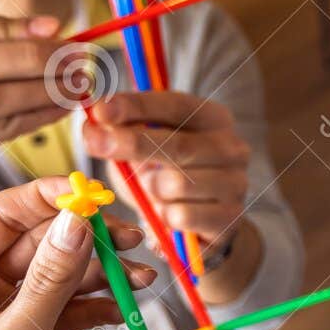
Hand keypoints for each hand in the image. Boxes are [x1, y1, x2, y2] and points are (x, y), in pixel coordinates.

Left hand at [0, 178, 152, 329]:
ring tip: (144, 273)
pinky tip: (128, 303)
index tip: (97, 194)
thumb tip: (78, 220)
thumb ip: (51, 278)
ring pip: (61, 276)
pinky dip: (99, 304)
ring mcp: (4, 319)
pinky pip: (71, 309)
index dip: (49, 200)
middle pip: (38, 243)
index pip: (1, 217)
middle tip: (136, 236)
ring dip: (101, 272)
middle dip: (87, 239)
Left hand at [82, 91, 250, 246]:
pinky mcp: (230, 218)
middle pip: (177, 144)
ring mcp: (236, 183)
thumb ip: (122, 129)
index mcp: (213, 118)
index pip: (175, 106)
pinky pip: (182, 216)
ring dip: (150, 190)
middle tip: (94, 142)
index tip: (100, 110)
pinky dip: (164, 217)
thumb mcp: (142, 145)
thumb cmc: (165, 174)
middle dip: (130, 143)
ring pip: (177, 184)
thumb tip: (93, 122)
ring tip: (151, 191)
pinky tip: (165, 214)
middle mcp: (232, 147)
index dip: (136, 106)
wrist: (197, 223)